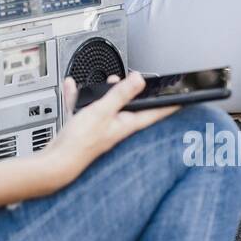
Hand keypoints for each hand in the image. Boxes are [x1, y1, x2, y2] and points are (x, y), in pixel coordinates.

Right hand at [44, 73, 177, 187]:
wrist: (58, 159)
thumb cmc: (81, 142)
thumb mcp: (102, 111)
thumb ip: (121, 95)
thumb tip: (139, 80)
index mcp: (126, 124)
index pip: (154, 113)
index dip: (169, 105)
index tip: (182, 99)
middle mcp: (116, 127)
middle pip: (130, 107)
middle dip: (134, 92)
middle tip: (142, 82)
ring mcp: (100, 127)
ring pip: (107, 105)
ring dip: (106, 92)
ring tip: (108, 80)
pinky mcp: (85, 127)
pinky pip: (85, 107)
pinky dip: (80, 97)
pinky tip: (73, 87)